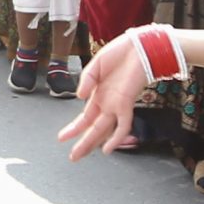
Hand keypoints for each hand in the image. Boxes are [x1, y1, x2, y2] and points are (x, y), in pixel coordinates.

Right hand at [57, 36, 147, 158]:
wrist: (140, 46)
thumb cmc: (121, 53)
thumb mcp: (96, 65)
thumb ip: (86, 80)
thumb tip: (79, 96)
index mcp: (99, 94)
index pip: (86, 117)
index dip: (74, 128)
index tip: (62, 138)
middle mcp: (107, 103)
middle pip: (93, 127)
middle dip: (82, 143)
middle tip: (72, 157)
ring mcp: (116, 105)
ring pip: (103, 130)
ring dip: (91, 143)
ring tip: (79, 155)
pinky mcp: (126, 103)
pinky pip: (122, 125)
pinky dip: (115, 138)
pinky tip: (107, 150)